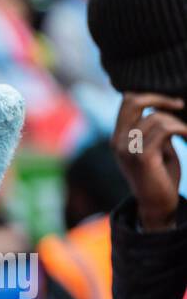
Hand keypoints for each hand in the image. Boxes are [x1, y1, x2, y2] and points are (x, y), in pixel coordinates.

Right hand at [111, 93, 186, 231]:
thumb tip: (163, 105)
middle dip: (160, 98)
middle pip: (134, 101)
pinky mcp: (142, 157)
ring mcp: (127, 150)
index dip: (150, 94)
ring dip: (177, 122)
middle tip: (180, 105)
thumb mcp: (154, 146)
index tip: (171, 102)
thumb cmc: (159, 174)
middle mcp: (118, 142)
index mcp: (119, 137)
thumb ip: (153, 127)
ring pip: (156, 118)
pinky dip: (182, 130)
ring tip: (186, 133)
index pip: (127, 101)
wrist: (157, 204)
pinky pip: (165, 130)